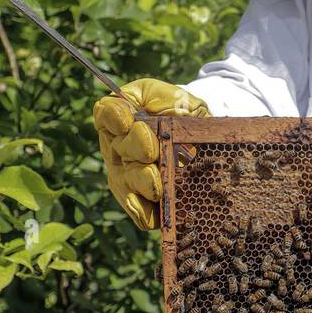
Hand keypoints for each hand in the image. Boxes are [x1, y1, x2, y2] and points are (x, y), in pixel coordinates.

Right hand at [93, 78, 208, 229]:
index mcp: (122, 120)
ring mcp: (128, 176)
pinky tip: (155, 214)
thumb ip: (166, 100)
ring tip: (156, 187)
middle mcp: (119, 149)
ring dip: (142, 184)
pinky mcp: (144, 201)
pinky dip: (147, 214)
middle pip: (118, 149)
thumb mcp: (178, 98)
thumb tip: (160, 112)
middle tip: (151, 151)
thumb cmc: (184, 114)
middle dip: (135, 150)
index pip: (106, 115)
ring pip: (127, 182)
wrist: (204, 141)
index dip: (113, 117)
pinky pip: (140, 212)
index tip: (127, 121)